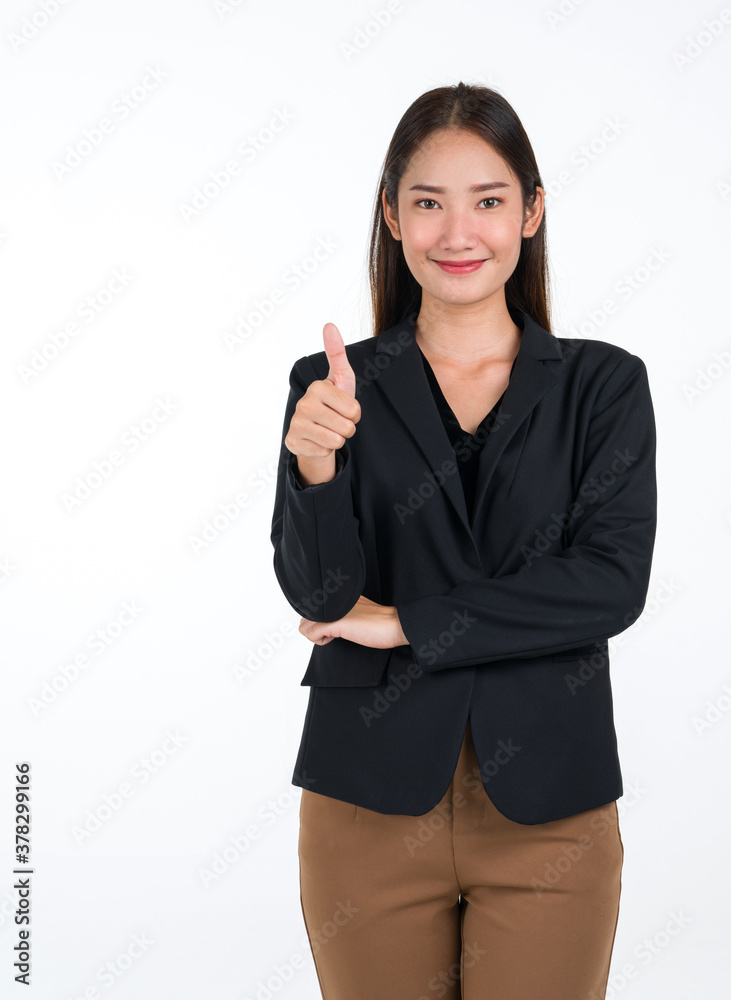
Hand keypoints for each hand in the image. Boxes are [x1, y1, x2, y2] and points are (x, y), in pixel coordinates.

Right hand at [285, 323, 360, 485]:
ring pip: (335, 441)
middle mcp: (303, 404)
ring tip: (328, 430)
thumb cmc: (333, 402)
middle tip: (337, 421)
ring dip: (337, 440)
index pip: (354, 410)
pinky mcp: (292, 442)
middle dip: (347, 428)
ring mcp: (296, 424)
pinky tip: (317, 440)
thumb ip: (337, 353)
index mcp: (318, 388)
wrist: (315, 429)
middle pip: (346, 427)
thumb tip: (329, 324)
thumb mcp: (342, 378)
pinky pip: (323, 452)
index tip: (344, 408)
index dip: (355, 414)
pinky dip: (324, 449)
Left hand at [299, 595, 408, 648]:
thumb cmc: (381, 622)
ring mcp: (333, 610)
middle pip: (306, 615)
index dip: (319, 619)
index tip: (332, 626)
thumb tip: (329, 622)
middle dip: (315, 627)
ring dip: (316, 635)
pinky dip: (320, 641)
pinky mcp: (334, 623)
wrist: (395, 624)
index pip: (314, 606)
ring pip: (305, 625)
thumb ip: (342, 610)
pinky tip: (335, 638)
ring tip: (333, 635)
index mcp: (339, 594)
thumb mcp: (357, 611)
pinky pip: (311, 634)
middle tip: (332, 632)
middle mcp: (333, 599)